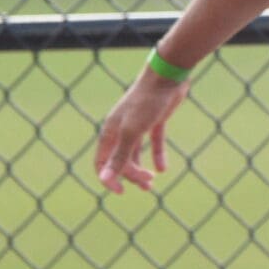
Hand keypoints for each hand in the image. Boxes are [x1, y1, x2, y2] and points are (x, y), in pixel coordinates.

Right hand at [93, 70, 186, 194]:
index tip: (122, 191)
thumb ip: (119, 156)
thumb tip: (105, 179)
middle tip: (148, 184)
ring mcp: (138, 124)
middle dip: (131, 175)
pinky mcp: (155, 119)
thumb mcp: (132, 133)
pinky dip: (157, 155)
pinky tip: (163, 168)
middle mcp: (121, 129)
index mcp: (110, 132)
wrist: (167, 76)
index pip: (102, 162)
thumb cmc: (147, 103)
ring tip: (153, 181)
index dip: (108, 178)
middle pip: (120, 160)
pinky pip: (153, 142)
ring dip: (142, 168)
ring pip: (135, 152)